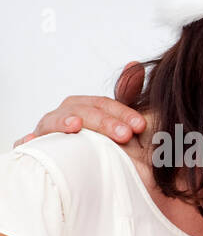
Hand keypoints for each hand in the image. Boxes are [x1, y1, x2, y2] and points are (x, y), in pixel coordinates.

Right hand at [19, 64, 146, 145]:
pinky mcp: (37, 146)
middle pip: (82, 112)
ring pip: (54, 122)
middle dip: (104, 122)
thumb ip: (126, 93)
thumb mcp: (120, 121)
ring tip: (75, 125)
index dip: (122, 113)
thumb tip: (134, 64)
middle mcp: (65, 115)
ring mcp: (49, 130)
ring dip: (64, 122)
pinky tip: (33, 140)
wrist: (94, 171)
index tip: (141, 125)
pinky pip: (30, 143)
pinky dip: (29, 140)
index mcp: (85, 107)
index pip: (103, 105)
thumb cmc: (107, 144)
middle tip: (125, 135)